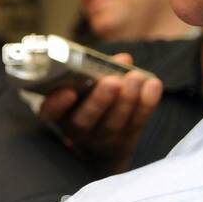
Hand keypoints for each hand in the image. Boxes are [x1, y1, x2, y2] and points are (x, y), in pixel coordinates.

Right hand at [37, 53, 162, 174]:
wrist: (102, 142)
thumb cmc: (89, 103)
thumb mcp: (84, 88)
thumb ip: (98, 71)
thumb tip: (123, 59)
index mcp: (59, 114)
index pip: (50, 112)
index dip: (57, 104)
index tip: (69, 91)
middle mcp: (76, 130)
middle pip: (84, 121)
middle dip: (99, 101)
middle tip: (112, 82)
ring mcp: (101, 139)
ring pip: (113, 124)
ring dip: (127, 100)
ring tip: (136, 77)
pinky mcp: (125, 141)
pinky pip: (137, 124)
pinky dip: (147, 104)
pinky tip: (152, 84)